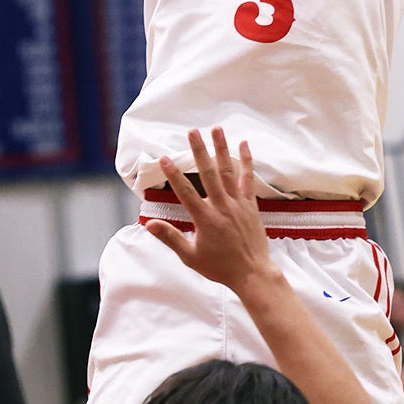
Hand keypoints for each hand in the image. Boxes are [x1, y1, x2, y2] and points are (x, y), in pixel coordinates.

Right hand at [141, 127, 274, 296]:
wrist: (253, 274)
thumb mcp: (190, 256)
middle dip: (199, 151)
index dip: (174, 174)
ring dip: (221, 149)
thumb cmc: (220, 268)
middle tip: (192, 131)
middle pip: (209, 174)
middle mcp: (222, 207)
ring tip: (216, 129)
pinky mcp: (251, 205)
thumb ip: (170, 237)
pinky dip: (246, 162)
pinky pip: (248, 179)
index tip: (165, 158)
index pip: (186, 192)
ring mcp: (238, 204)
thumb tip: (149, 224)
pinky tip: (244, 145)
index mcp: (205, 219)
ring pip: (228, 171)